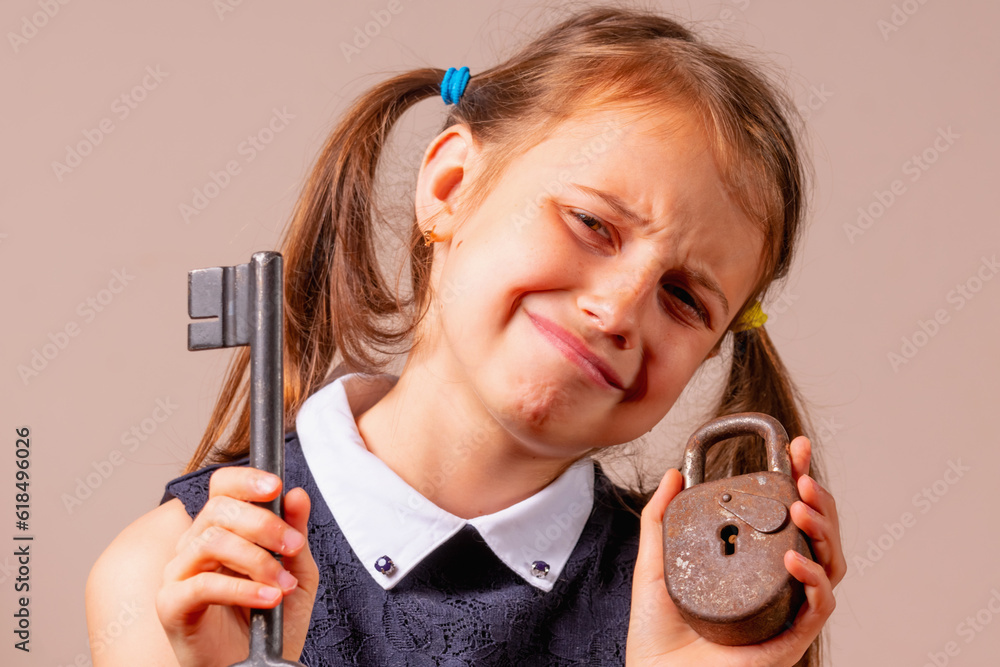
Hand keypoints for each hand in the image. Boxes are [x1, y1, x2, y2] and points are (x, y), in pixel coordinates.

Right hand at [155, 467, 318, 666]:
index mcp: (222, 530)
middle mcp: (194, 546)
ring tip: (282, 584)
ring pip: (210, 541)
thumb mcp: (297, 573)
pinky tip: (268, 599)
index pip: (222, 488)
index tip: (275, 486)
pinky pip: (202, 584)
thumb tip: (297, 495)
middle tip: (293, 546)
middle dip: (263, 524)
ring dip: (256, 560)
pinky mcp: (172, 605)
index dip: (245, 480)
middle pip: (219, 509)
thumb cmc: (271, 620)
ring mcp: (178, 574)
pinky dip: (241, 589)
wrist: (255, 666)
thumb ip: (296, 534)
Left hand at [626, 436, 844, 666]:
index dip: (799, 479)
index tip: (795, 448)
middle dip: (821, 500)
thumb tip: (673, 473)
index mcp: (754, 564)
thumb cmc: (659, 631)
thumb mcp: (655, 562)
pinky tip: (794, 558)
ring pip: (831, 565)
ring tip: (799, 507)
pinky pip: (819, 607)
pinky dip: (814, 579)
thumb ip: (660, 518)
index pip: (788, 516)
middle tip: (803, 477)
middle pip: (821, 536)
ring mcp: (786, 611)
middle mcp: (778, 585)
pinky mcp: (788, 640)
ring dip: (824, 530)